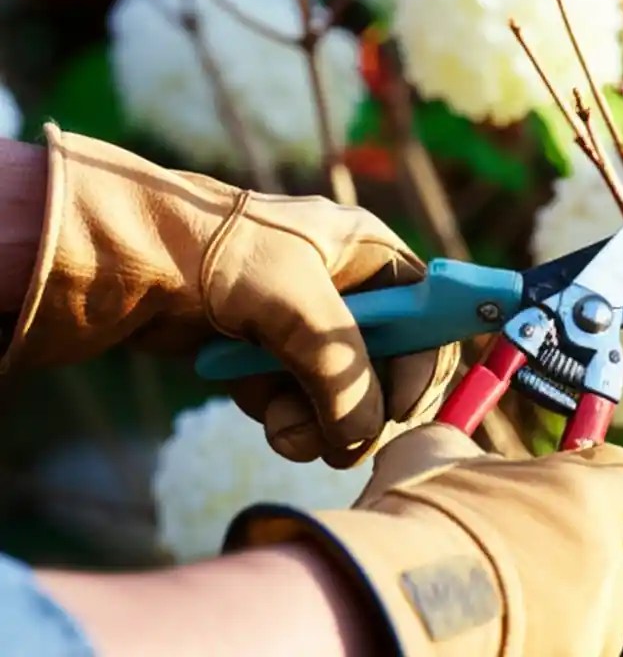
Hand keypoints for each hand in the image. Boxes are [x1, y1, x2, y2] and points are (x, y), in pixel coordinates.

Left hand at [1, 124, 458, 466]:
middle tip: (343, 442)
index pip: (430, 317)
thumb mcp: (300, 307)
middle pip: (391, 369)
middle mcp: (345, 289)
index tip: (402, 409)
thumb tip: (362, 440)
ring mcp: (303, 327)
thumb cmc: (218, 257)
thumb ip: (347, 375)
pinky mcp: (265, 358)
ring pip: (343, 398)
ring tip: (285, 430)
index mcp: (368, 254)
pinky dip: (287, 419)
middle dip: (365, 409)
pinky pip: (301, 406)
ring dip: (321, 424)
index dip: (424, 366)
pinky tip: (259, 411)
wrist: (120, 261)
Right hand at [224, 423, 622, 656]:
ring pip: (603, 601)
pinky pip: (579, 644)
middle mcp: (609, 552)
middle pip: (617, 544)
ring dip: (571, 596)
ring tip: (510, 597)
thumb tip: (452, 432)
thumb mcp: (433, 453)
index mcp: (588, 492)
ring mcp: (601, 615)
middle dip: (581, 545)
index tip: (573, 489)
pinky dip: (554, 638)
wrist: (402, 601)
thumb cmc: (418, 520)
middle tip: (528, 550)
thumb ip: (464, 439)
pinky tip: (507, 631)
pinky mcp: (581, 656)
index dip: (602, 481)